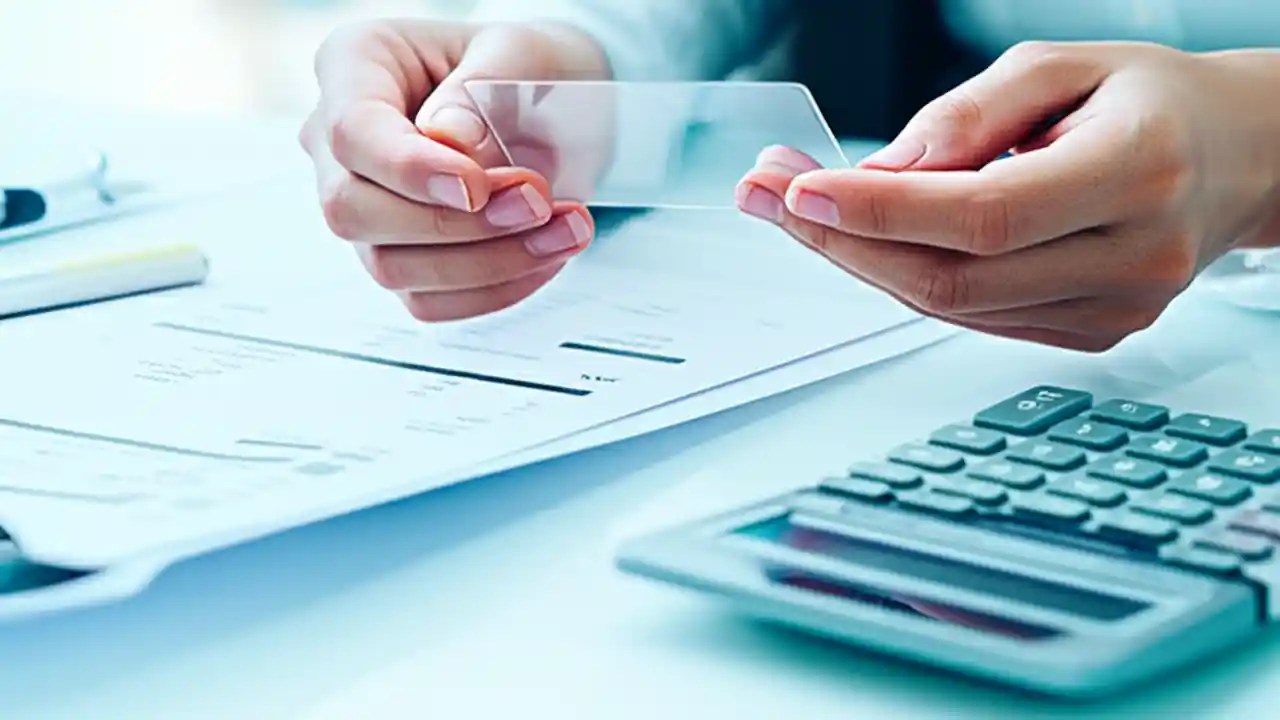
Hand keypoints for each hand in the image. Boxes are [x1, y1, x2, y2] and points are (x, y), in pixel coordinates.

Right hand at [300, 20, 609, 320]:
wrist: (550, 104)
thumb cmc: (524, 68)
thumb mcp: (516, 53)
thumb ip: (479, 92)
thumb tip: (452, 144)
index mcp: (355, 65)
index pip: (352, 132)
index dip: (410, 170)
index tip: (477, 188)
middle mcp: (341, 144)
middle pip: (353, 209)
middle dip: (455, 223)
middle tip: (538, 203)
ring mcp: (364, 208)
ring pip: (391, 267)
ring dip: (489, 261)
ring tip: (566, 229)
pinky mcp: (398, 258)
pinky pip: (429, 300)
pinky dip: (494, 288)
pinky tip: (546, 255)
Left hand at [738, 42, 1279, 350]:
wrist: (1238, 157)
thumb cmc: (1150, 101)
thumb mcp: (1061, 65)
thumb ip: (968, 115)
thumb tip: (880, 171)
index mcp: (1137, 172)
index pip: (982, 215)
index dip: (879, 210)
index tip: (797, 187)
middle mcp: (1133, 256)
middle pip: (953, 278)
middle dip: (842, 241)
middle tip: (768, 196)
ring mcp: (1117, 308)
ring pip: (953, 307)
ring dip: (863, 261)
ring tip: (805, 207)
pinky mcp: (1094, 333)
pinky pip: (976, 316)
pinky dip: (911, 277)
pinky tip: (874, 239)